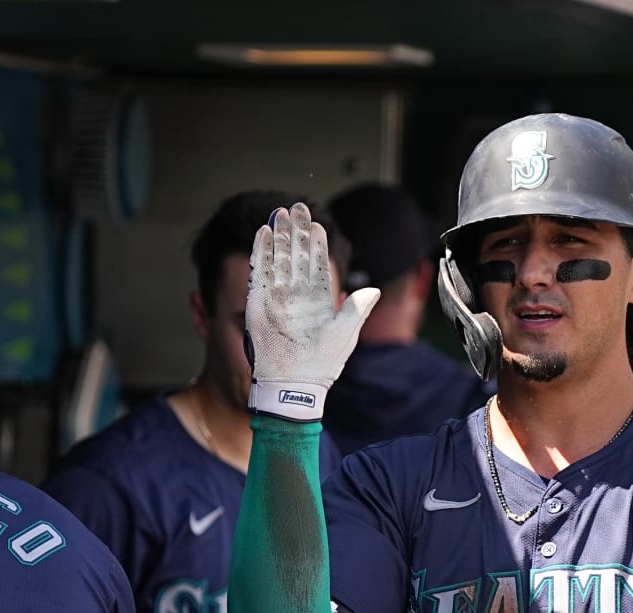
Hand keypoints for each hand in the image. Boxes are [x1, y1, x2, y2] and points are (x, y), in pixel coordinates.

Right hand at [245, 203, 379, 420]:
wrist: (293, 385)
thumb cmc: (321, 366)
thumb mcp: (345, 335)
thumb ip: (357, 310)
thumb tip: (373, 289)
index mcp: (318, 301)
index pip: (318, 265)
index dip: (318, 244)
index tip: (319, 224)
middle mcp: (297, 296)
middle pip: (297, 255)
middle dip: (298, 231)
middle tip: (298, 207)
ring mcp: (277, 297)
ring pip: (279, 258)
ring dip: (280, 235)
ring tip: (282, 213)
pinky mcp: (259, 303)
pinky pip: (259, 272)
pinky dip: (261, 252)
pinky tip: (264, 232)